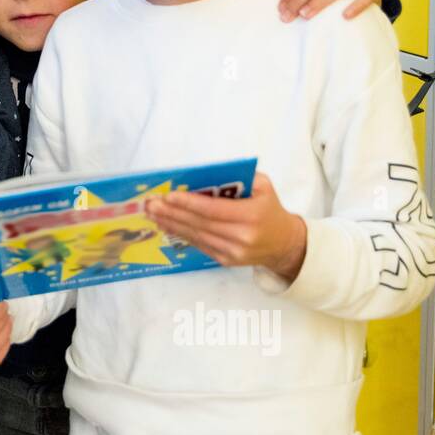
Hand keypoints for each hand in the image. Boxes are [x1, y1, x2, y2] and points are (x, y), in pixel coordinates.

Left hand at [146, 172, 306, 278]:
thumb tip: (205, 174)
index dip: (189, 204)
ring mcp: (233, 252)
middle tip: (150, 203)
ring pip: (196, 236)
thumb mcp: (264, 187)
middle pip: (200, 224)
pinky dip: (180, 234)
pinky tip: (165, 224)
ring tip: (151, 213)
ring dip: (170, 224)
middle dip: (172, 213)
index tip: (168, 196)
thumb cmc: (269, 209)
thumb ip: (240, 177)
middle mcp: (243, 237)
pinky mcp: (225, 261)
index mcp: (253, 215)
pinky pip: (199, 245)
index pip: (214, 210)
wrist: (284, 244)